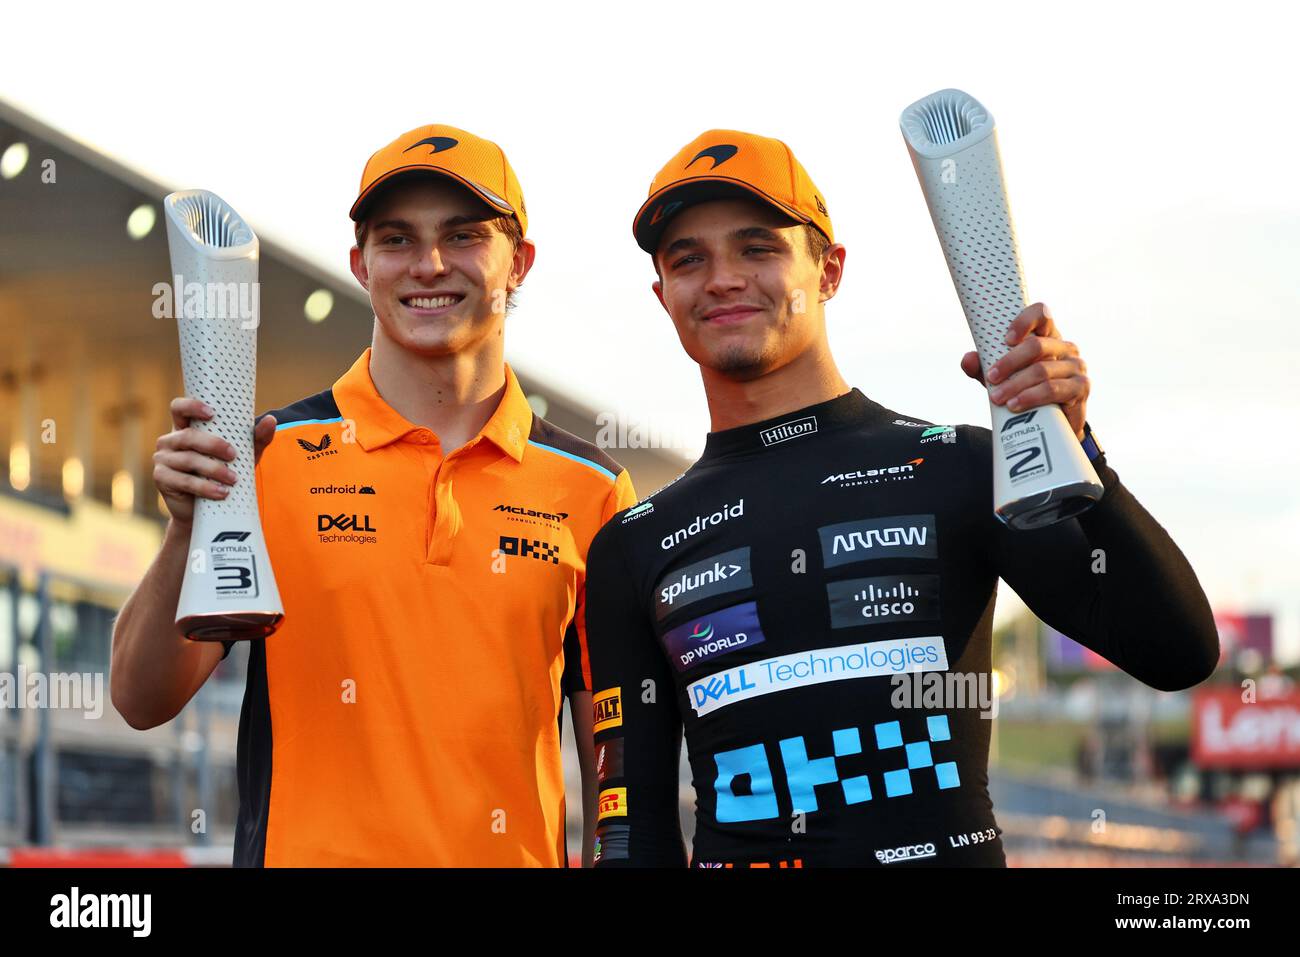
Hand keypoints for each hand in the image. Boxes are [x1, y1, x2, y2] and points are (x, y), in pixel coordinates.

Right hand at [153, 397, 276, 526]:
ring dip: (214, 469)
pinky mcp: (162, 479)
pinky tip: (221, 493)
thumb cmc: (224, 475)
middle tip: (234, 455)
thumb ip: (256, 438)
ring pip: (188, 460)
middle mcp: (170, 441)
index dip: (191, 406)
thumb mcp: (243, 455)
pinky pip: (184, 481)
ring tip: (233, 479)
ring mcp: (162, 459)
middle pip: (188, 435)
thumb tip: (271, 420)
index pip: (179, 408)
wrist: (208, 511)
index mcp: (185, 428)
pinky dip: (205, 487)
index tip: (212, 413)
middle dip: (213, 444)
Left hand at [960, 302, 1088, 440]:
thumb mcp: (1002, 378)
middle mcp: (1064, 347)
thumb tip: (968, 359)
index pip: (1041, 314)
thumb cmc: (1026, 391)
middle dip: (1009, 362)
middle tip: (991, 378)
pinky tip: (1015, 405)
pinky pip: (1053, 389)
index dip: (1024, 321)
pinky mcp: (1081, 387)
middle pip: (1037, 346)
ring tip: (997, 398)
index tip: (1005, 339)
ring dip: (1015, 385)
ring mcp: (1076, 366)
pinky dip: (1030, 397)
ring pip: (1042, 370)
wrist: (1052, 424)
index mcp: (1046, 336)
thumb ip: (983, 368)